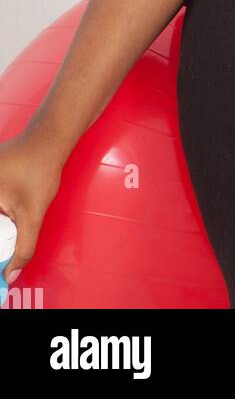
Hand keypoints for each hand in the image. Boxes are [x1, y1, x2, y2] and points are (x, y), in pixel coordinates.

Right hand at [0, 131, 63, 298]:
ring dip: (2, 233)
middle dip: (2, 241)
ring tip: (10, 240)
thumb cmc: (39, 169)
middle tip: (4, 264)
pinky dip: (0, 223)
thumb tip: (10, 276)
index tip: (1, 270)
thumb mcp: (32, 214)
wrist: (47, 139)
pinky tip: (7, 230)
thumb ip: (23, 247)